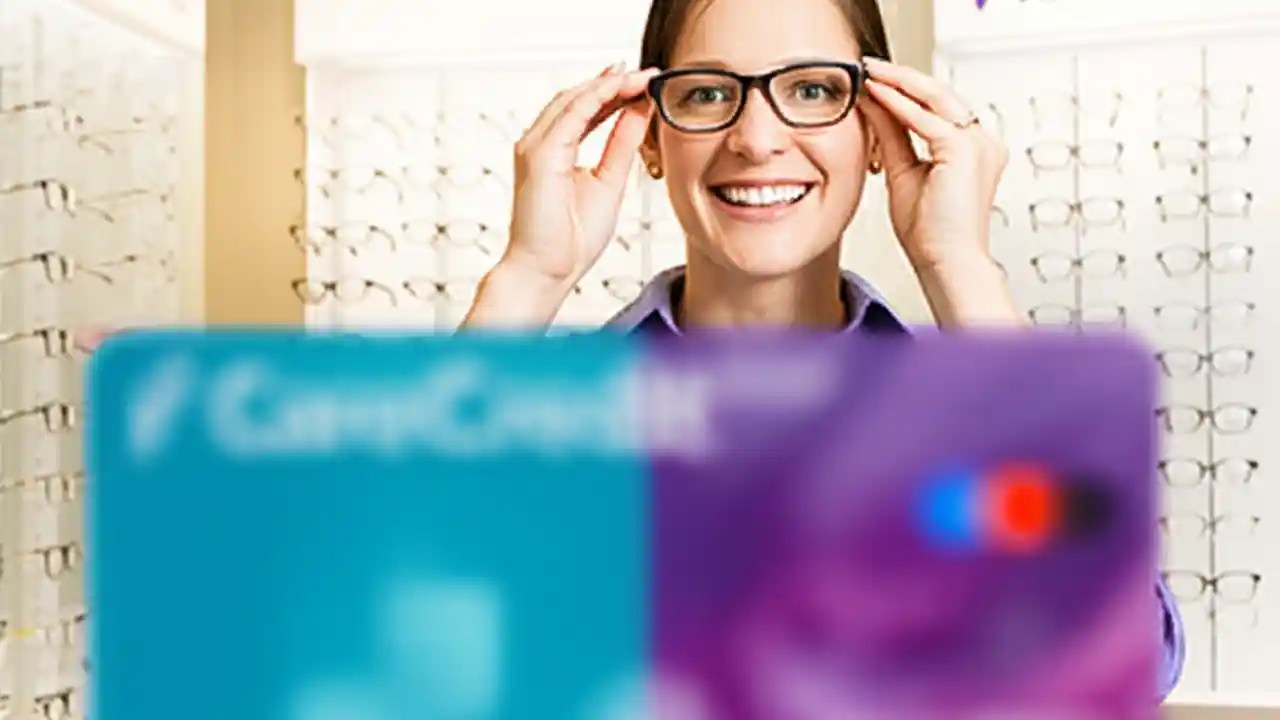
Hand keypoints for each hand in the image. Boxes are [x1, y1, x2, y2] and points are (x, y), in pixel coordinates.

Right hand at [502, 64, 658, 291]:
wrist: (548, 272)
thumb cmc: (569, 242)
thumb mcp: (609, 182)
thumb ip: (621, 145)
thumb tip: (638, 113)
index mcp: (554, 151)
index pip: (584, 110)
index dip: (613, 93)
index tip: (643, 82)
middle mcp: (540, 144)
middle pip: (578, 98)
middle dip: (613, 82)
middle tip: (646, 72)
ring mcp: (535, 146)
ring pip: (574, 99)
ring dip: (609, 83)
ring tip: (641, 76)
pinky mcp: (540, 154)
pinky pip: (573, 113)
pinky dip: (599, 96)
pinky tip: (622, 88)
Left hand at [859, 57, 1007, 272]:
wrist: (946, 263)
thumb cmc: (931, 233)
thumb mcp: (903, 172)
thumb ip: (891, 136)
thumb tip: (873, 105)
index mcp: (973, 150)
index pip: (937, 108)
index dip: (905, 91)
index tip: (875, 81)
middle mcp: (982, 143)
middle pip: (939, 96)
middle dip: (902, 78)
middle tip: (869, 67)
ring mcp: (978, 144)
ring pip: (936, 98)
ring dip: (900, 82)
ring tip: (871, 73)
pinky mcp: (965, 150)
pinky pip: (927, 118)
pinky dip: (899, 104)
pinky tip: (878, 94)